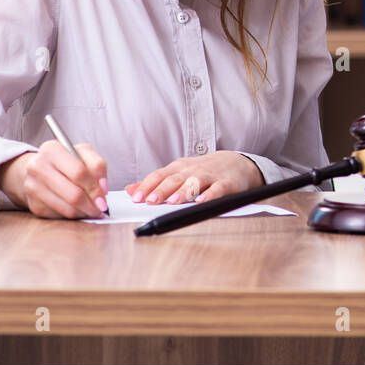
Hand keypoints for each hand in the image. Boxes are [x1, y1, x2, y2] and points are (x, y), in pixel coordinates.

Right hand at [0, 141, 108, 218]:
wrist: (39, 169)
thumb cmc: (66, 161)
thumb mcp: (83, 153)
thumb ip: (98, 166)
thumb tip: (102, 189)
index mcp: (51, 150)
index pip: (79, 172)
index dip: (95, 187)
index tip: (104, 196)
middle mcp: (38, 167)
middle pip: (74, 194)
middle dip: (92, 204)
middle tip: (101, 208)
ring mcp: (33, 187)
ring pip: (68, 209)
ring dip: (85, 212)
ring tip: (93, 209)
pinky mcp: (34, 205)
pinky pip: (60, 216)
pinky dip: (74, 215)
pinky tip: (79, 209)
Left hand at [126, 151, 263, 204]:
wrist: (235, 163)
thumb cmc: (203, 171)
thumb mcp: (178, 173)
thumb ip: (155, 183)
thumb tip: (130, 190)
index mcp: (179, 168)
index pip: (160, 175)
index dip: (148, 186)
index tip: (136, 198)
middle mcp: (192, 170)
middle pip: (174, 179)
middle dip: (161, 190)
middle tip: (150, 201)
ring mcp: (209, 175)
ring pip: (194, 183)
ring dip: (183, 192)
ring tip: (172, 202)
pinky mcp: (226, 183)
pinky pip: (217, 189)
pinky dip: (209, 195)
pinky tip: (201, 202)